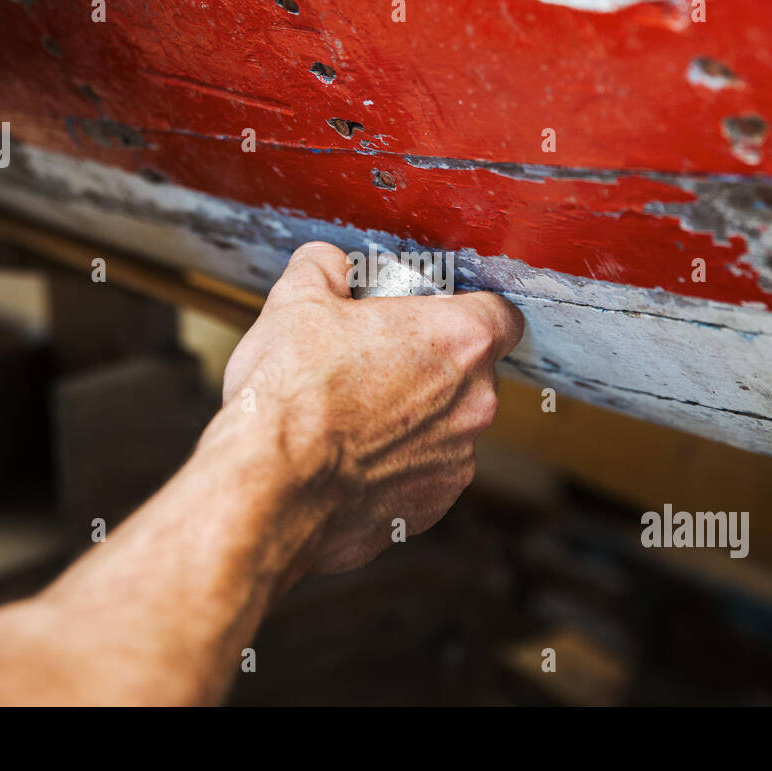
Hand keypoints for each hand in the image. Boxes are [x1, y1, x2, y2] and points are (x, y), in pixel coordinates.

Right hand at [221, 241, 523, 574]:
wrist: (270, 489)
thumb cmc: (292, 395)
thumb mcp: (297, 301)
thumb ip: (326, 268)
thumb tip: (329, 265)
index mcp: (460, 340)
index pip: (501, 315)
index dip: (465, 312)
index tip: (430, 316)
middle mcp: (475, 403)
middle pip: (472, 374)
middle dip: (431, 368)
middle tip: (375, 364)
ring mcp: (457, 460)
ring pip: (448, 428)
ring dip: (413, 420)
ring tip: (351, 418)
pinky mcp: (432, 506)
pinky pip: (424, 474)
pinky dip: (396, 467)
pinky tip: (348, 460)